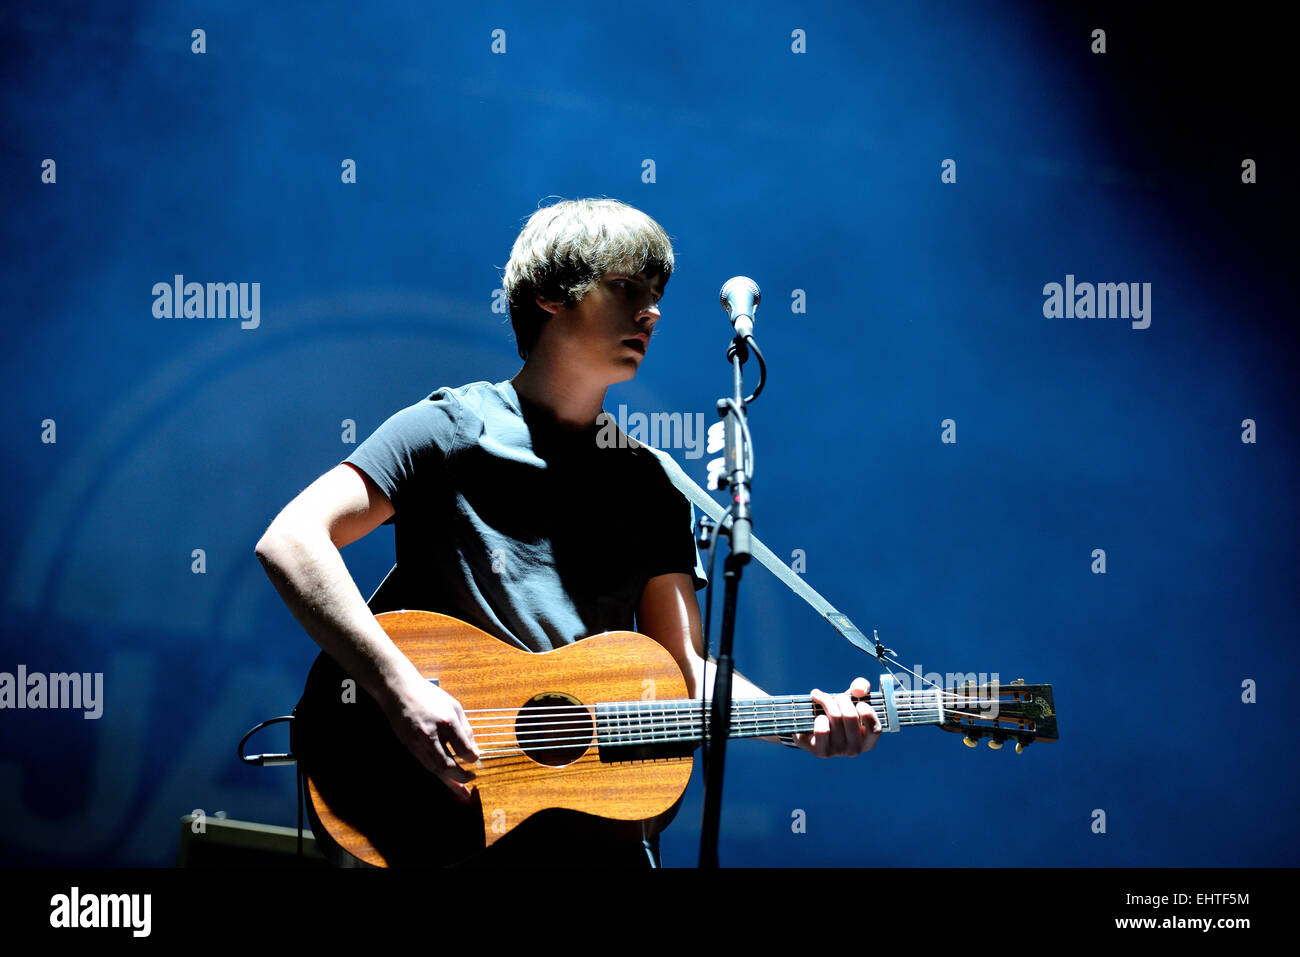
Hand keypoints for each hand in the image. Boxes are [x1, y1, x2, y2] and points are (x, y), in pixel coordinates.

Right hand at [382, 672, 480, 801]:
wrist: (398, 691)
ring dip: (449, 783)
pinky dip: (438, 774)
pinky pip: (426, 764)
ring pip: (435, 769)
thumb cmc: (428, 696)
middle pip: (447, 765)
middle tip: (472, 780)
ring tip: (461, 793)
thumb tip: (474, 751)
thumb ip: (465, 729)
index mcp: (446, 721)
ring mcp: (417, 742)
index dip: (472, 758)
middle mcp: (431, 734)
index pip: (463, 748)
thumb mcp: (453, 706)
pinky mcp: (409, 746)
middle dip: (461, 777)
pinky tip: (447, 780)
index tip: (476, 760)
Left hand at [795, 677, 881, 756]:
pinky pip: (822, 729)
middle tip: (837, 697)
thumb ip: (861, 687)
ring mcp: (838, 752)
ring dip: (827, 702)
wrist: (811, 725)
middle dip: (842, 699)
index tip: (859, 703)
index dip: (867, 712)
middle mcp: (855, 750)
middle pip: (850, 716)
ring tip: (821, 698)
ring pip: (835, 717)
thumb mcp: (851, 699)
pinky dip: (819, 718)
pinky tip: (817, 717)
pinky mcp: (822, 752)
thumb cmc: (837, 712)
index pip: (875, 729)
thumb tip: (859, 689)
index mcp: (867, 741)